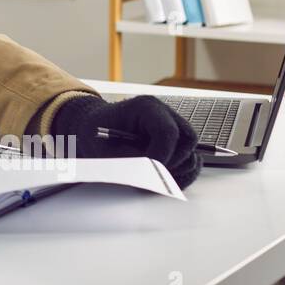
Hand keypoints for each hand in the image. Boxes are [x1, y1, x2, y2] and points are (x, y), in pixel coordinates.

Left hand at [51, 95, 202, 188]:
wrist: (92, 130)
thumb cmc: (96, 135)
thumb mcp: (105, 148)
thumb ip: (130, 160)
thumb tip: (155, 173)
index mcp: (146, 107)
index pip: (168, 132)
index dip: (162, 155)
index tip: (149, 171)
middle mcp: (165, 114)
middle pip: (188, 140)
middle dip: (172, 162)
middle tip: (150, 172)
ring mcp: (174, 128)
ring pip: (192, 153)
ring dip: (175, 169)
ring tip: (149, 173)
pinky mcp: (176, 144)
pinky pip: (189, 162)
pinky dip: (178, 174)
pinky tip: (158, 177)